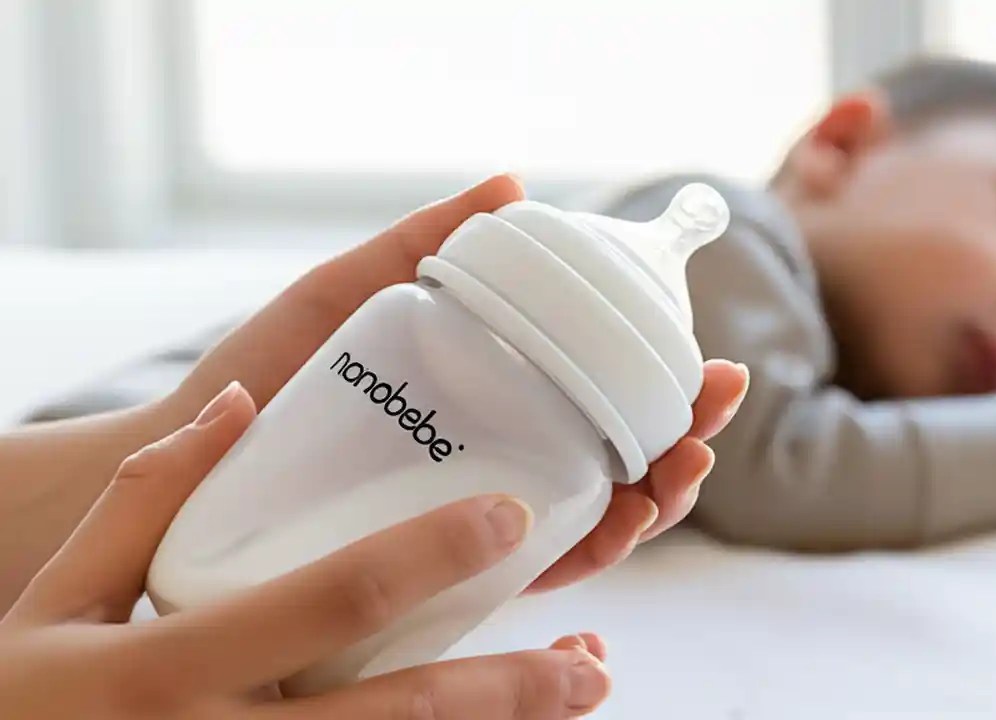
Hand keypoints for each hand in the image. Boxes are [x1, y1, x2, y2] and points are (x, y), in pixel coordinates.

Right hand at [0, 384, 610, 718]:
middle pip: (401, 716)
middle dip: (508, 690)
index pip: (332, 602)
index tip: (509, 518)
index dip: (430, 557)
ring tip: (573, 692)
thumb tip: (238, 405)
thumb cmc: (17, 701)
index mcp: (170, 668)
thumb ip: (144, 500)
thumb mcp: (55, 595)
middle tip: (590, 657)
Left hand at [159, 175, 749, 592]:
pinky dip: (593, 553)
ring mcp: (474, 530)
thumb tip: (511, 184)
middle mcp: (493, 474)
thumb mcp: (344, 300)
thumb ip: (420, 245)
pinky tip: (622, 521)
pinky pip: (538, 573)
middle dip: (680, 449)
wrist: (176, 472)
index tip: (707, 364)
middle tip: (711, 412)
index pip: (597, 408)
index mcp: (489, 413)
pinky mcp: (445, 577)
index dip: (663, 394)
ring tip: (684, 463)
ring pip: (593, 526)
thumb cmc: (256, 384)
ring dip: (655, 502)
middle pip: (613, 470)